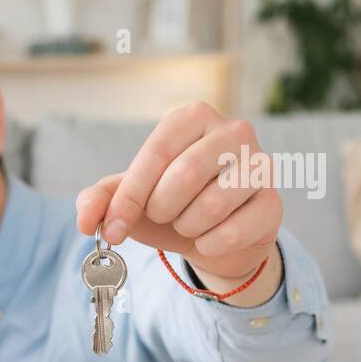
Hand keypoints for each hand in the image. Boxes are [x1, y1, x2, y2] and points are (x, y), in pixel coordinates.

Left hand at [74, 101, 283, 302]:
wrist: (214, 238)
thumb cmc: (169, 206)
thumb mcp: (129, 199)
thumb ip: (99, 200)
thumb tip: (86, 219)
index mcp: (192, 117)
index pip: (157, 152)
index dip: (130, 196)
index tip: (112, 228)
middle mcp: (233, 131)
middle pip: (183, 176)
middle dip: (160, 210)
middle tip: (162, 216)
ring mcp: (260, 165)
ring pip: (211, 206)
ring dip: (186, 227)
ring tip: (188, 223)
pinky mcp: (274, 203)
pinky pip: (233, 231)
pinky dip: (209, 244)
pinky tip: (209, 238)